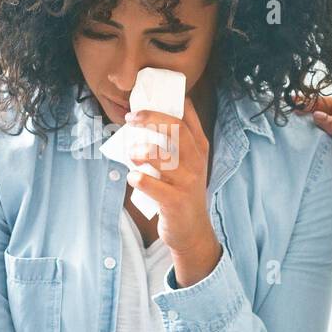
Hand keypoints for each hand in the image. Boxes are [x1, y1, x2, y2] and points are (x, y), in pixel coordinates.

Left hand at [125, 98, 220, 285]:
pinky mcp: (176, 201)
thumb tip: (145, 118)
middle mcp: (196, 161)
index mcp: (199, 147)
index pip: (188, 116)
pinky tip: (132, 177)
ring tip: (132, 152)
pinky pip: (154, 187)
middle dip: (151, 118)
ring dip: (143, 151)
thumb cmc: (183, 191)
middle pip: (176, 129)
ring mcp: (188, 182)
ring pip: (164, 157)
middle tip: (131, 118)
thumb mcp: (187, 164)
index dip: (168, 103)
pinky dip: (139, 180)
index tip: (144, 101)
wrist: (192, 230)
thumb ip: (174, 142)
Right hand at [294, 94, 331, 246]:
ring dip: (306, 129)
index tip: (297, 103)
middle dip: (308, 112)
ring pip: (321, 134)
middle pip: (327, 118)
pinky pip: (318, 152)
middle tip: (288, 113)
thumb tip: (318, 114)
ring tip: (289, 127)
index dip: (316, 101)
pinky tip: (296, 148)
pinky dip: (307, 147)